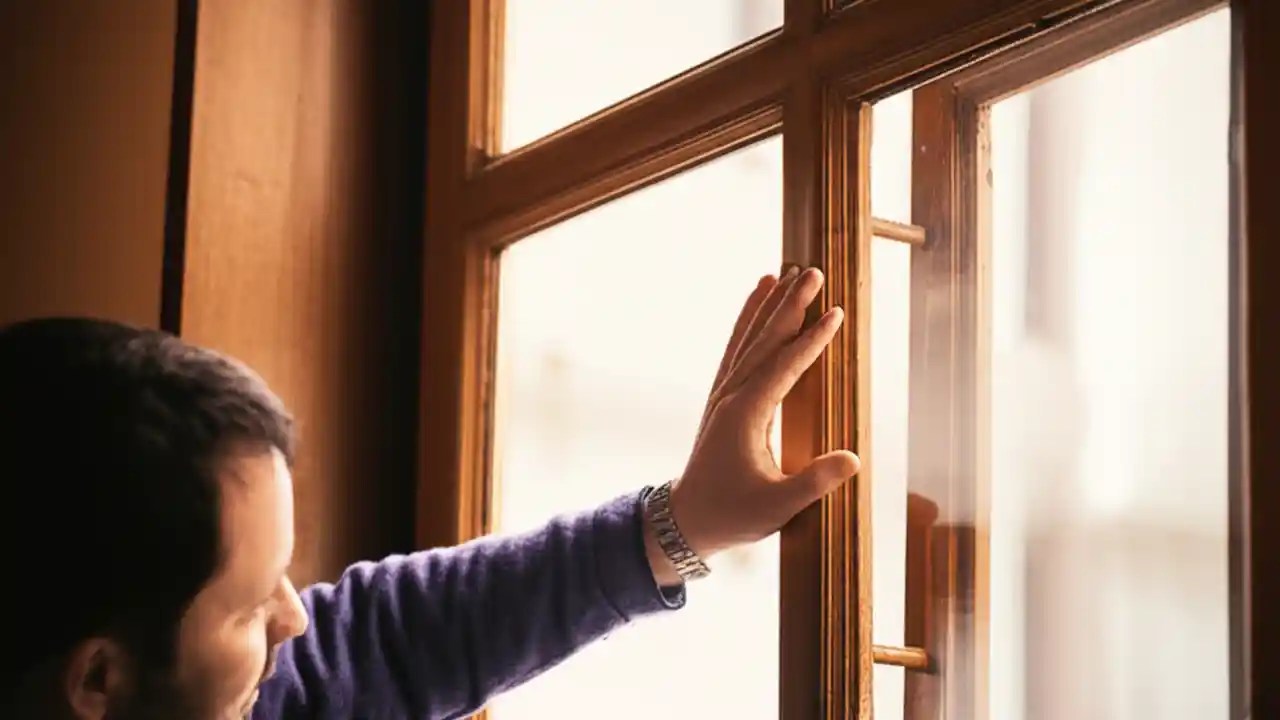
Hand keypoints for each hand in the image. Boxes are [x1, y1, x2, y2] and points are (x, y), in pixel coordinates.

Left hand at [644, 266, 860, 584]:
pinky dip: (748, 323)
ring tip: (785, 273)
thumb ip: (814, 482)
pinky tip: (758, 302)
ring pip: (748, 340)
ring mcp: (724, 394)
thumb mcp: (777, 507)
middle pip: (764, 341)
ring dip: (768, 306)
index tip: (835, 313)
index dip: (811, 340)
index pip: (783, 368)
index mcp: (745, 415)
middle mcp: (731, 396)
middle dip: (789, 305)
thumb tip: (853, 459)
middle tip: (814, 272)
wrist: (687, 520)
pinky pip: (737, 351)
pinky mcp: (724, 398)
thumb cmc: (732, 514)